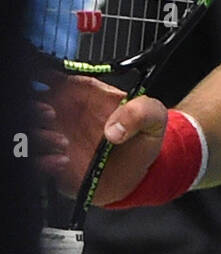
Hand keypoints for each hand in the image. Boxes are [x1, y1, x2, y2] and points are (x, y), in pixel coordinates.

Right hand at [33, 74, 166, 204]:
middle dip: (38, 107)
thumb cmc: (142, 139)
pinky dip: (45, 160)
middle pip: (36, 102)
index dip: (48, 80)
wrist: (140, 175)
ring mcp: (59, 137)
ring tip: (63, 141)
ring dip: (41, 135)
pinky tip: (63, 160)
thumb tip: (115, 128)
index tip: (54, 89)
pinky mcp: (57, 162)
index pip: (56, 77)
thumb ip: (142, 111)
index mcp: (85, 93)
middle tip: (52, 115)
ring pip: (34, 130)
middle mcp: (67, 113)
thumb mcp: (154, 117)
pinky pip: (39, 160)